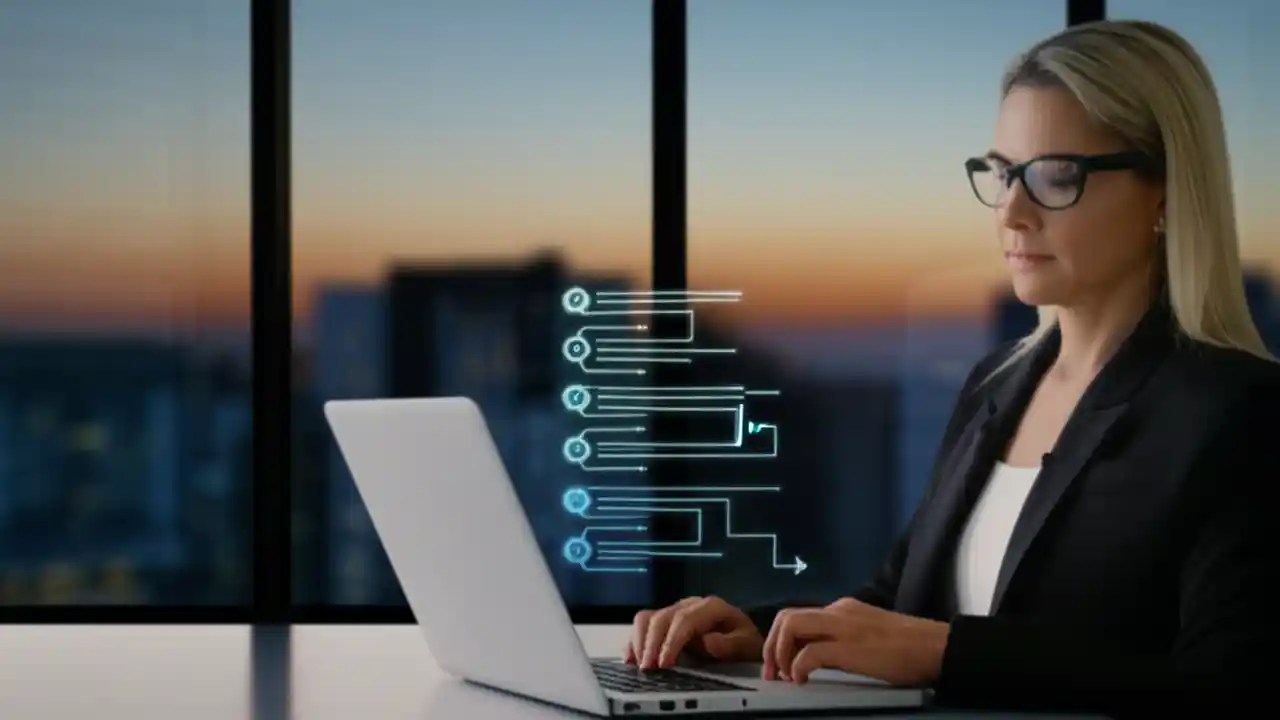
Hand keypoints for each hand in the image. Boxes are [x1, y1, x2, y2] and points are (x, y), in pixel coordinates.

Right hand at [624, 595, 764, 669]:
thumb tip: (708, 641)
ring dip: (640, 641)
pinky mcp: (666, 622)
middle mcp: (689, 605)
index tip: (665, 662)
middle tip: (648, 668)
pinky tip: (631, 658)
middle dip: (652, 644)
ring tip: (640, 664)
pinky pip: (644, 625)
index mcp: (711, 607)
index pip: (685, 620)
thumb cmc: (744, 640)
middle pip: (662, 618)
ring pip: (648, 618)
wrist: (744, 637)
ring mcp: (676, 611)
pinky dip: (634, 641)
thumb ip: (730, 644)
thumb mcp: (747, 644)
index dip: (672, 642)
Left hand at [762, 597, 949, 687]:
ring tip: (783, 676)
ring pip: (791, 626)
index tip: (779, 664)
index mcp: (843, 609)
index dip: (781, 640)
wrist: (938, 647)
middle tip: (772, 672)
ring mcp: (843, 626)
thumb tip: (816, 657)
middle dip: (771, 645)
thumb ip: (843, 640)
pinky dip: (797, 666)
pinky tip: (801, 680)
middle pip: (787, 617)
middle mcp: (839, 611)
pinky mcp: (850, 646)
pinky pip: (809, 652)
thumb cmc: (910, 648)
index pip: (798, 616)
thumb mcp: (869, 637)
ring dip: (778, 652)